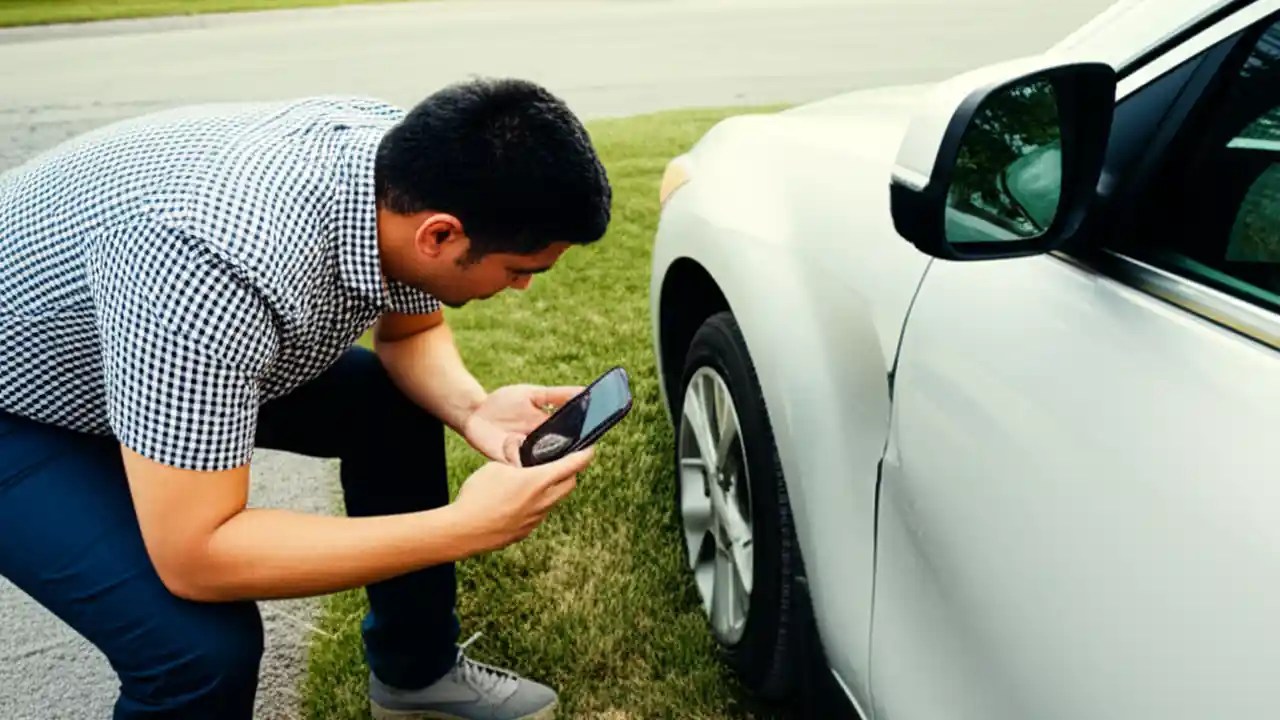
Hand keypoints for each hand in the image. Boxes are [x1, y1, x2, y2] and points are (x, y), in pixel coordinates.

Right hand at [453, 447, 594, 551]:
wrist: (463, 531)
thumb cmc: (478, 496)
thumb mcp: (496, 466)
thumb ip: (514, 460)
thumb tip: (520, 457)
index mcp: (537, 482)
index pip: (572, 465)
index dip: (585, 455)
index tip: (591, 449)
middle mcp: (542, 502)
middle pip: (570, 485)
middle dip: (570, 473)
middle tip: (562, 464)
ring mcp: (535, 519)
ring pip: (554, 501)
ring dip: (552, 490)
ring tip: (534, 481)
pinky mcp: (525, 531)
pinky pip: (539, 514)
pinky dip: (536, 504)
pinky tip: (518, 500)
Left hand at [461, 384, 583, 463]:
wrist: (474, 411)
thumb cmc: (504, 401)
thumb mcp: (533, 394)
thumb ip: (557, 395)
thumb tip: (585, 391)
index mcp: (550, 432)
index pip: (571, 443)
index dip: (582, 445)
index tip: (591, 443)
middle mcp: (540, 448)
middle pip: (559, 459)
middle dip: (565, 458)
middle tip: (570, 449)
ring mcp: (525, 458)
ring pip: (542, 468)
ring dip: (545, 463)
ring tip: (545, 449)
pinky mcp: (508, 465)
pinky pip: (521, 471)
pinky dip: (523, 467)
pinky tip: (522, 451)